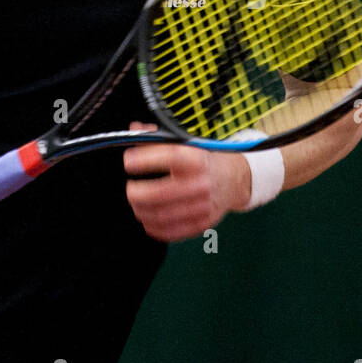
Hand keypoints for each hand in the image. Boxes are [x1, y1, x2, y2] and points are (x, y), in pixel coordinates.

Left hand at [122, 123, 251, 241]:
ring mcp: (202, 206)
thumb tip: (134, 131)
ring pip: (160, 215)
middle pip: (160, 194)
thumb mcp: (186, 144)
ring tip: (137, 203)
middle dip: (136, 193)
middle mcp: (201, 184)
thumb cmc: (204, 161)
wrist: (232, 179)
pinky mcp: (201, 223)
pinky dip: (153, 226)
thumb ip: (158, 138)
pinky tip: (148, 217)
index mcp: (197, 160)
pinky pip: (170, 231)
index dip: (145, 159)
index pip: (170, 157)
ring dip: (141, 210)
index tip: (129, 161)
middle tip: (131, 188)